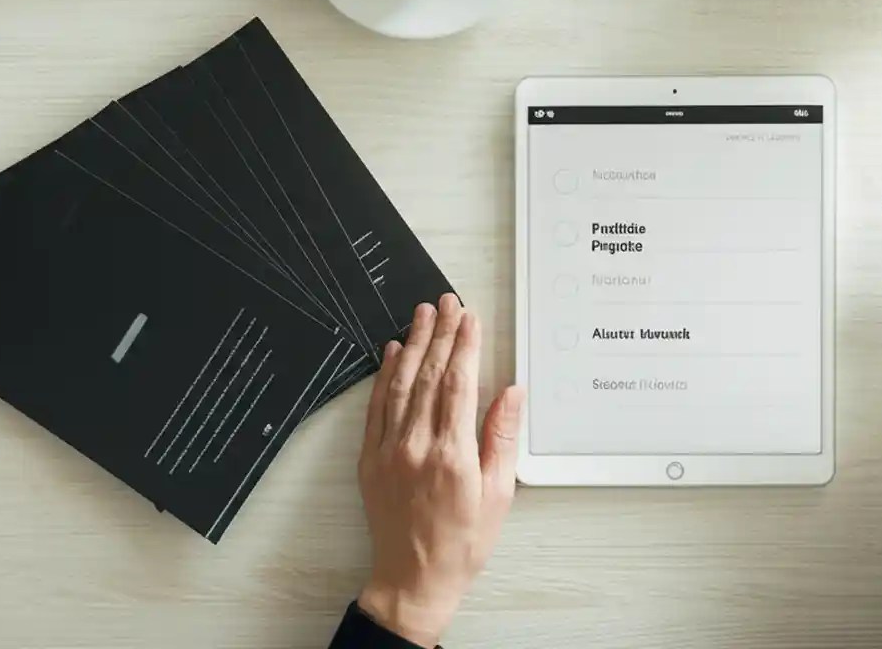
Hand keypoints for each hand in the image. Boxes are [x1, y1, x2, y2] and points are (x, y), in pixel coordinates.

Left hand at [357, 293, 525, 647]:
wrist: (414, 579)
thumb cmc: (461, 542)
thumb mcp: (498, 494)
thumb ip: (501, 438)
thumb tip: (511, 393)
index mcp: (452, 454)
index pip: (459, 383)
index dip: (464, 345)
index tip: (470, 318)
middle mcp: (416, 446)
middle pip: (429, 375)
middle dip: (440, 333)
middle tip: (447, 302)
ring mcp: (388, 451)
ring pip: (400, 384)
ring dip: (412, 344)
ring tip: (421, 314)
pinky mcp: (370, 460)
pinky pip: (376, 408)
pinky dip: (384, 376)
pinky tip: (391, 353)